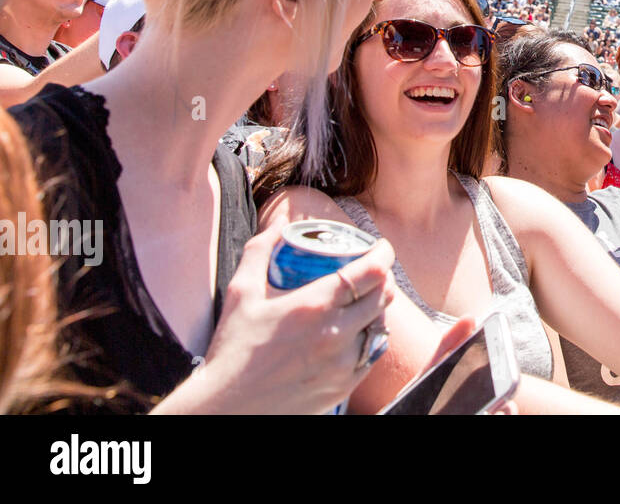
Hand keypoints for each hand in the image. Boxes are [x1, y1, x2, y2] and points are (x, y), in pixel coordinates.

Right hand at [163, 227, 395, 414]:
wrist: (228, 406)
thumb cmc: (233, 348)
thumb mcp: (241, 291)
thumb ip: (261, 249)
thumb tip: (280, 222)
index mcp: (314, 306)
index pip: (372, 271)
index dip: (383, 253)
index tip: (379, 247)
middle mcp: (336, 334)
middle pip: (383, 295)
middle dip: (383, 276)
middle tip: (372, 271)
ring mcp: (343, 363)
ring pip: (381, 325)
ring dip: (378, 308)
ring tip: (365, 300)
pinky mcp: (344, 386)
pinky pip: (372, 354)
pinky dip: (369, 338)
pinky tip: (357, 332)